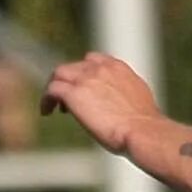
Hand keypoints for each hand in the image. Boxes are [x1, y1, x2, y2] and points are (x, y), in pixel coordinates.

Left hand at [41, 51, 162, 155]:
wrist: (143, 131)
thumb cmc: (145, 126)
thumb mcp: (138, 101)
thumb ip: (126, 95)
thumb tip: (123, 107)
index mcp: (118, 68)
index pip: (94, 60)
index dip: (84, 72)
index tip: (82, 86)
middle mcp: (101, 68)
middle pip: (74, 66)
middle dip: (68, 80)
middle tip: (65, 100)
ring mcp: (86, 78)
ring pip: (59, 74)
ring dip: (54, 88)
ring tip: (52, 106)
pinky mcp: (73, 93)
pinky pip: (52, 90)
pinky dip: (46, 99)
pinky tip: (46, 111)